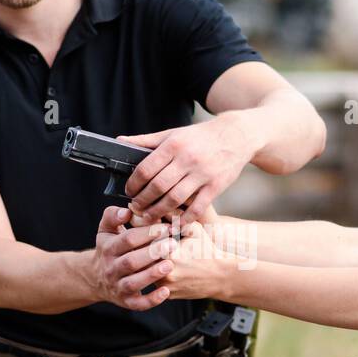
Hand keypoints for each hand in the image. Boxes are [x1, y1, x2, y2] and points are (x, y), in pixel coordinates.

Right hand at [91, 205, 174, 309]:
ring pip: (133, 283)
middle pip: (130, 262)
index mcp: (108, 249)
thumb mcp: (105, 230)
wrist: (96, 278)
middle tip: (172, 244)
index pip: (127, 240)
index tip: (166, 227)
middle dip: (152, 253)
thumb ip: (112, 215)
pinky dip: (151, 300)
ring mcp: (118, 286)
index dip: (147, 233)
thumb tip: (126, 211)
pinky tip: (166, 291)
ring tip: (169, 265)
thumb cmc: (109, 248)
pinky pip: (138, 304)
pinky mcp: (126, 301)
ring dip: (152, 275)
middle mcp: (111, 269)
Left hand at [118, 113, 253, 225]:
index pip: (146, 169)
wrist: (237, 135)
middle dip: (142, 201)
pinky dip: (184, 218)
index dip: (133, 184)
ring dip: (158, 212)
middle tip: (136, 208)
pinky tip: (175, 223)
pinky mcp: (216, 186)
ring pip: (174, 199)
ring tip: (149, 217)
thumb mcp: (173, 133)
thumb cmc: (201, 136)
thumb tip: (120, 142)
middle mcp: (187, 159)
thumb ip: (146, 141)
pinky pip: (197, 208)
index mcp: (173, 145)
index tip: (129, 191)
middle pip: (157, 186)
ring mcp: (203, 174)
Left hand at [140, 219, 228, 300]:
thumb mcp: (194, 229)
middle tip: (138, 242)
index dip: (141, 235)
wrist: (221, 276)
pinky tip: (158, 266)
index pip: (142, 242)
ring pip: (144, 272)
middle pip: (140, 258)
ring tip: (147, 253)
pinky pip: (153, 283)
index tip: (140, 230)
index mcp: (168, 254)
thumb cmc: (207, 250)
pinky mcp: (167, 295)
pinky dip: (154, 275)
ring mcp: (165, 286)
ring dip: (144, 263)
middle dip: (139, 250)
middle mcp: (164, 272)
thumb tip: (156, 209)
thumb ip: (175, 217)